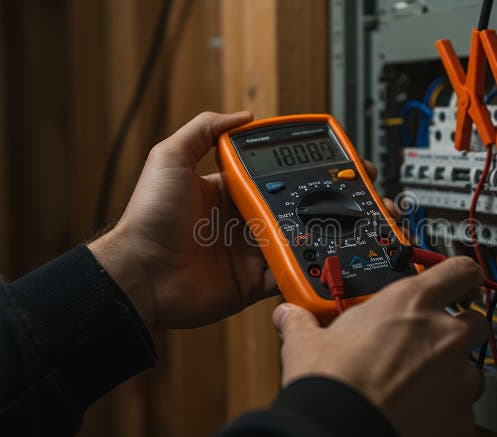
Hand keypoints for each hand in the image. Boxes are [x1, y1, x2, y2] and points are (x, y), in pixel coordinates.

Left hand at [88, 112, 400, 328]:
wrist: (141, 274)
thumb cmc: (148, 217)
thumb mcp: (169, 158)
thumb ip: (204, 130)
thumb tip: (243, 115)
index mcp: (229, 189)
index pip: (274, 174)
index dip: (302, 168)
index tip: (329, 162)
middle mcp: (242, 219)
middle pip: (292, 206)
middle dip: (323, 200)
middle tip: (355, 192)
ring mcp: (249, 251)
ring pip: (296, 239)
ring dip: (320, 232)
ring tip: (349, 221)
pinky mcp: (253, 282)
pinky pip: (287, 274)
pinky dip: (305, 268)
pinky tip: (325, 256)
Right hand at [273, 256, 488, 436]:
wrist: (340, 431)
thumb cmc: (331, 385)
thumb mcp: (308, 344)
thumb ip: (304, 323)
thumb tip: (289, 316)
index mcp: (412, 303)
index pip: (460, 270)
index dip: (462, 274)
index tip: (458, 280)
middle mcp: (445, 335)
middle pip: (474, 321)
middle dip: (455, 332)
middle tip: (424, 345)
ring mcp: (458, 377)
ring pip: (469, 370)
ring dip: (449, 375)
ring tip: (415, 388)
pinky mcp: (462, 418)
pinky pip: (462, 410)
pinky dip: (444, 412)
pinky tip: (416, 415)